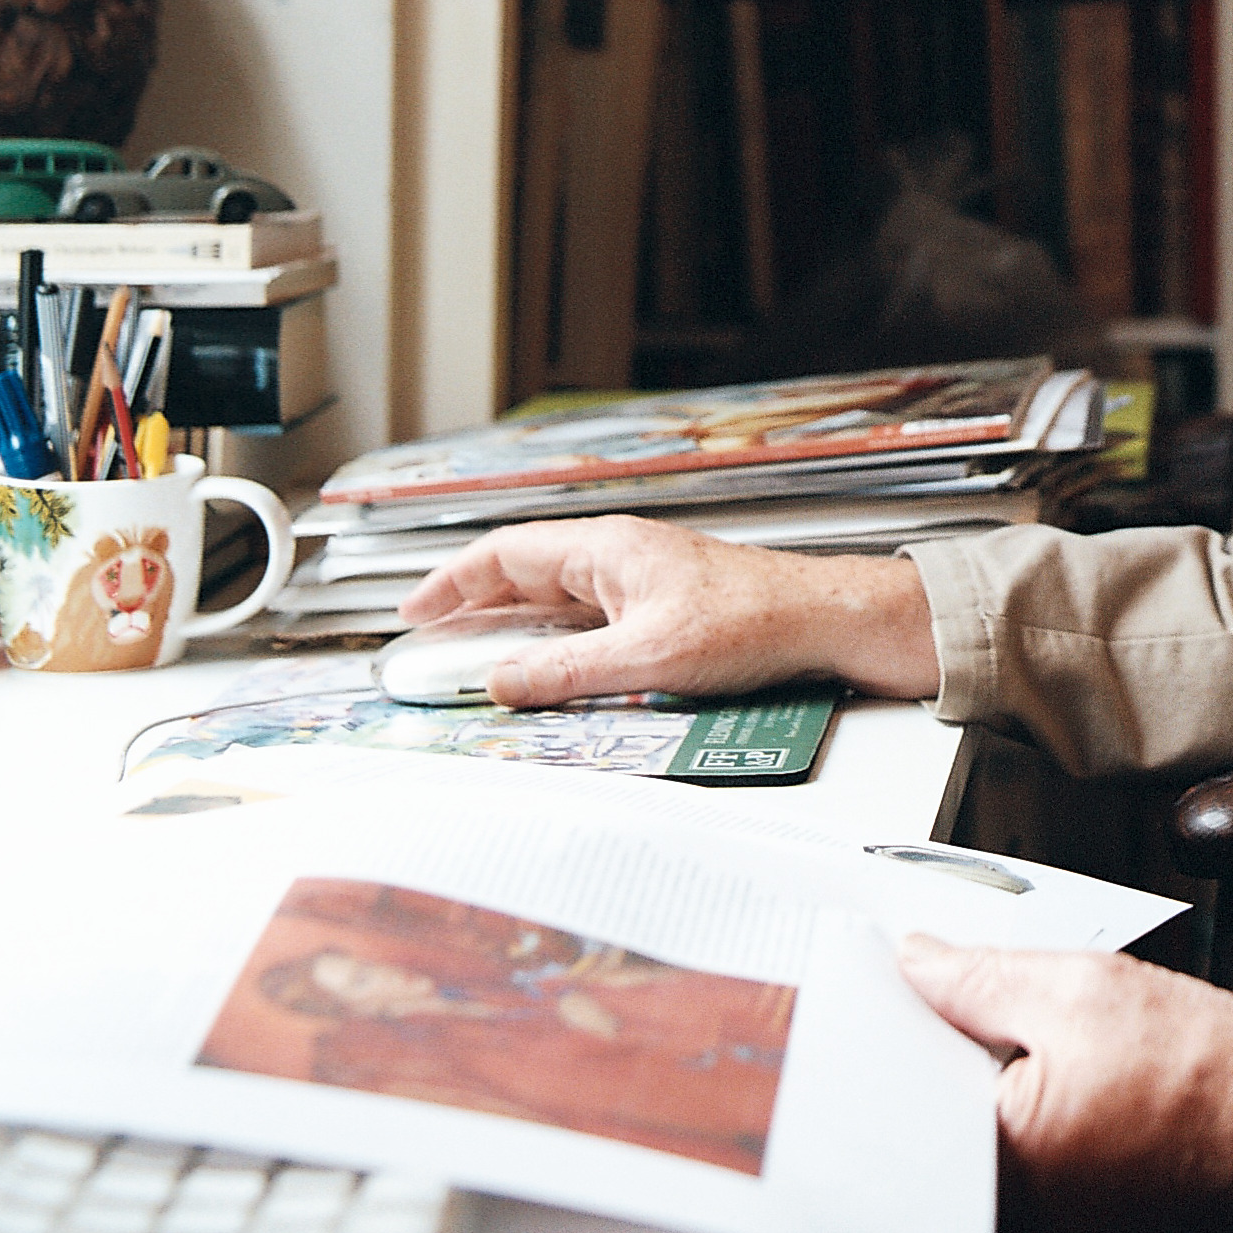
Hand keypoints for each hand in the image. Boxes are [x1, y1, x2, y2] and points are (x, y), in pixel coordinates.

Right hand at [396, 516, 940, 706]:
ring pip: (555, 600)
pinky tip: (543, 671)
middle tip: (428, 643)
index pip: (507, 553)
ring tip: (469, 661)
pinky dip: (551, 643)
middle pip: (525, 575)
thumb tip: (500, 684)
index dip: (452, 581)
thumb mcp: (644, 658)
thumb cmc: (750, 619)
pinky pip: (587, 620)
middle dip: (471, 607)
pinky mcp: (660, 607)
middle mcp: (619, 556)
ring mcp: (640, 580)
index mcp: (607, 548)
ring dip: (510, 627)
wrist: (820, 619)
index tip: (412, 609)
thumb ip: (565, 673)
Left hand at [899, 941, 1232, 1232]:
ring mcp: (1046, 1214)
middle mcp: (1013, 1204)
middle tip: (975, 993)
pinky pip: (1026, 1148)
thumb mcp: (1079, 989)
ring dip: (991, 1074)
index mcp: (1000, 1158)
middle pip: (944, 1109)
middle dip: (950, 1045)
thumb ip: (981, 977)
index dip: (908, 1019)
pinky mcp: (1076, 1211)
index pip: (913, 1082)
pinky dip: (1029, 1101)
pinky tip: (1060, 1064)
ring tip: (1033, 1030)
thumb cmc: (1195, 1068)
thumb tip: (916, 963)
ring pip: (986, 1128)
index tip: (906, 979)